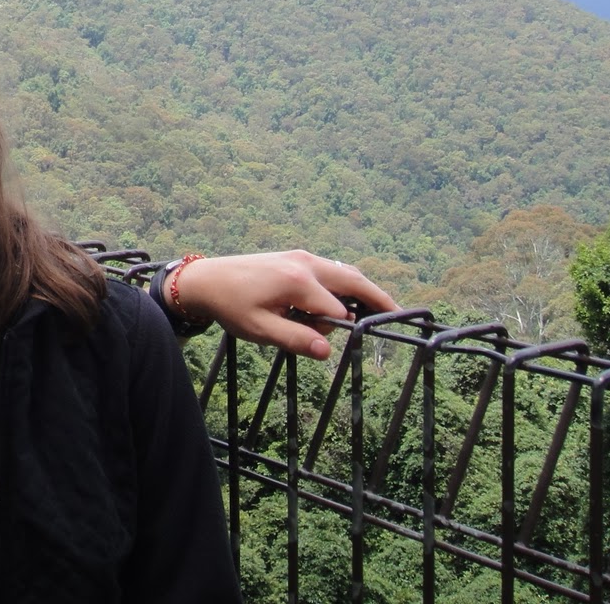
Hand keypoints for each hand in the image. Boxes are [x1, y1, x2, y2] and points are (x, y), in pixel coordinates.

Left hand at [168, 250, 398, 359]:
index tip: (358, 341)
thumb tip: (327, 352)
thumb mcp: (260, 330)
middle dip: (378, 297)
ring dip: (361, 289)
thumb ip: (295, 339)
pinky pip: (331, 269)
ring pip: (344, 272)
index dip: (343, 330)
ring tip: (382, 308)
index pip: (337, 310)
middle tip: (402, 314)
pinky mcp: (296, 258)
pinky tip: (349, 299)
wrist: (206, 279)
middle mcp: (305, 263)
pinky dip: (344, 283)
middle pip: (354, 280)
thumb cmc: (231, 306)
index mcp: (298, 282)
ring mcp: (302, 257)